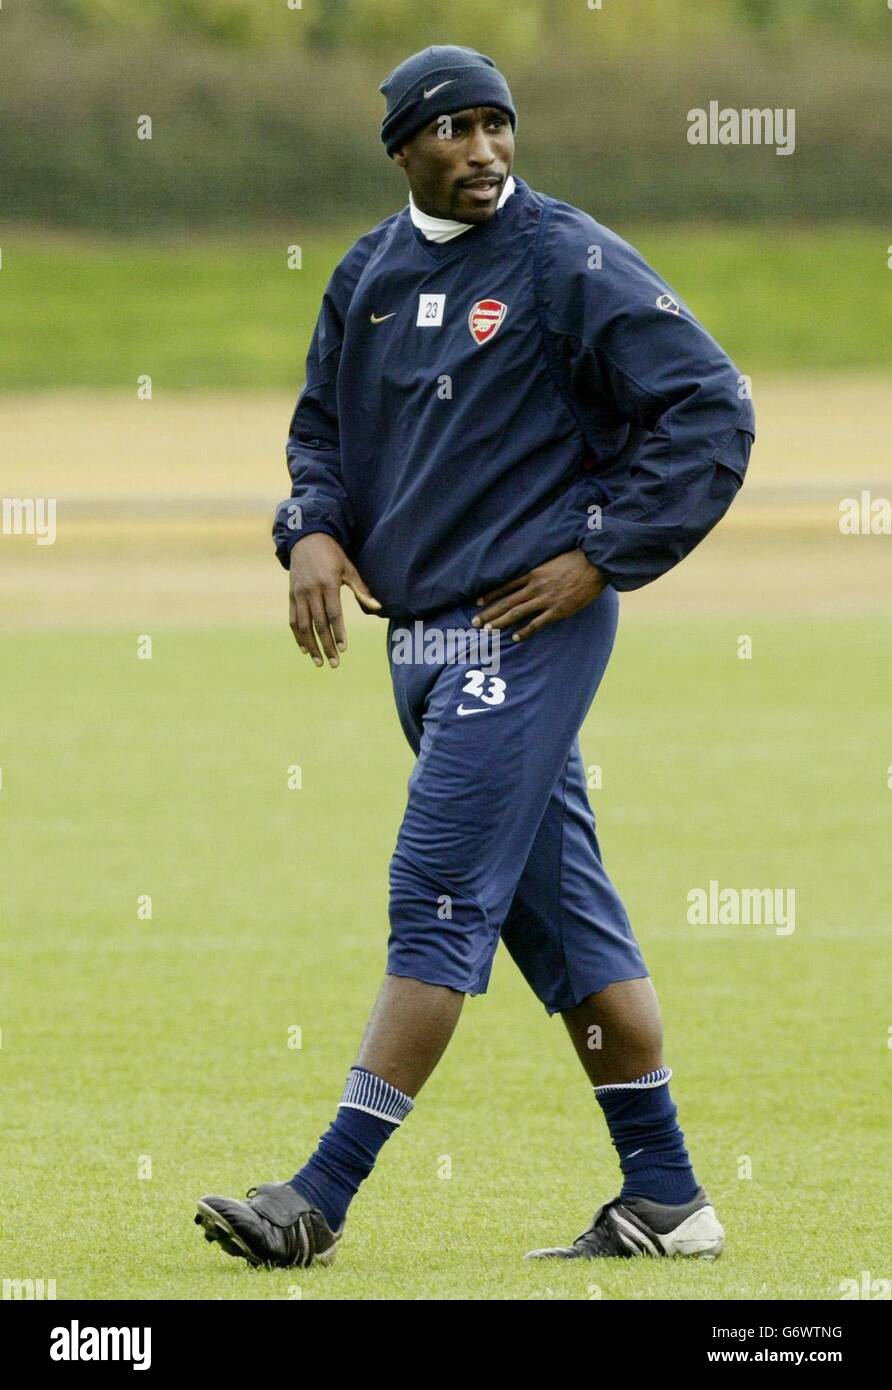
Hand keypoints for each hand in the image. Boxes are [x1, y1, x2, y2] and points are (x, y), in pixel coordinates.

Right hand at [288, 533, 380, 666]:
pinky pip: (293, 619)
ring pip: (304, 626)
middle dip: (326, 645)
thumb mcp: (349, 568)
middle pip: (319, 624)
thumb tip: (378, 607)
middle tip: (334, 663)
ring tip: (319, 662)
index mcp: (328, 584)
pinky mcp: (291, 596)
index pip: (333, 614)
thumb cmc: (332, 555)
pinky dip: (298, 636)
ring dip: (311, 646)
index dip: (338, 633)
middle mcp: (311, 591)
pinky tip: (305, 649)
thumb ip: (361, 590)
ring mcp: (299, 594)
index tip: (344, 649)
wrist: (306, 539)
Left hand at [472, 549, 604, 642]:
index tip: (477, 603)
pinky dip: (525, 631)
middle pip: (507, 601)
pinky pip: (537, 623)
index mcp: (533, 573)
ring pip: (517, 613)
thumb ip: (539, 570)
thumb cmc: (576, 560)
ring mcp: (546, 599)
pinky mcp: (558, 610)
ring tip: (488, 631)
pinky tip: (515, 637)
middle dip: (489, 613)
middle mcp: (535, 586)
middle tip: (475, 622)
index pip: (506, 586)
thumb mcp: (552, 560)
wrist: (595, 564)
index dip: (490, 595)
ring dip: (500, 622)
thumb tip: (531, 576)